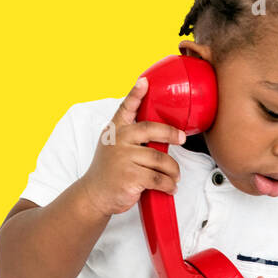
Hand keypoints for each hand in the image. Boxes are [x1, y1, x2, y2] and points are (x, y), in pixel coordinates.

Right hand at [79, 77, 184, 218]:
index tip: (145, 82)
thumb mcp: (112, 147)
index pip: (126, 108)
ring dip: (172, 169)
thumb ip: (130, 137)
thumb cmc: (110, 171)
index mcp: (115, 131)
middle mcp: (118, 141)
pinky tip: (170, 186)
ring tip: (175, 175)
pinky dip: (168, 184)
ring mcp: (124, 158)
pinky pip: (158, 178)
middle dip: (171, 133)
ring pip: (160, 159)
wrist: (95, 195)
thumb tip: (159, 135)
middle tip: (182, 138)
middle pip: (151, 130)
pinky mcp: (131, 177)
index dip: (136, 94)